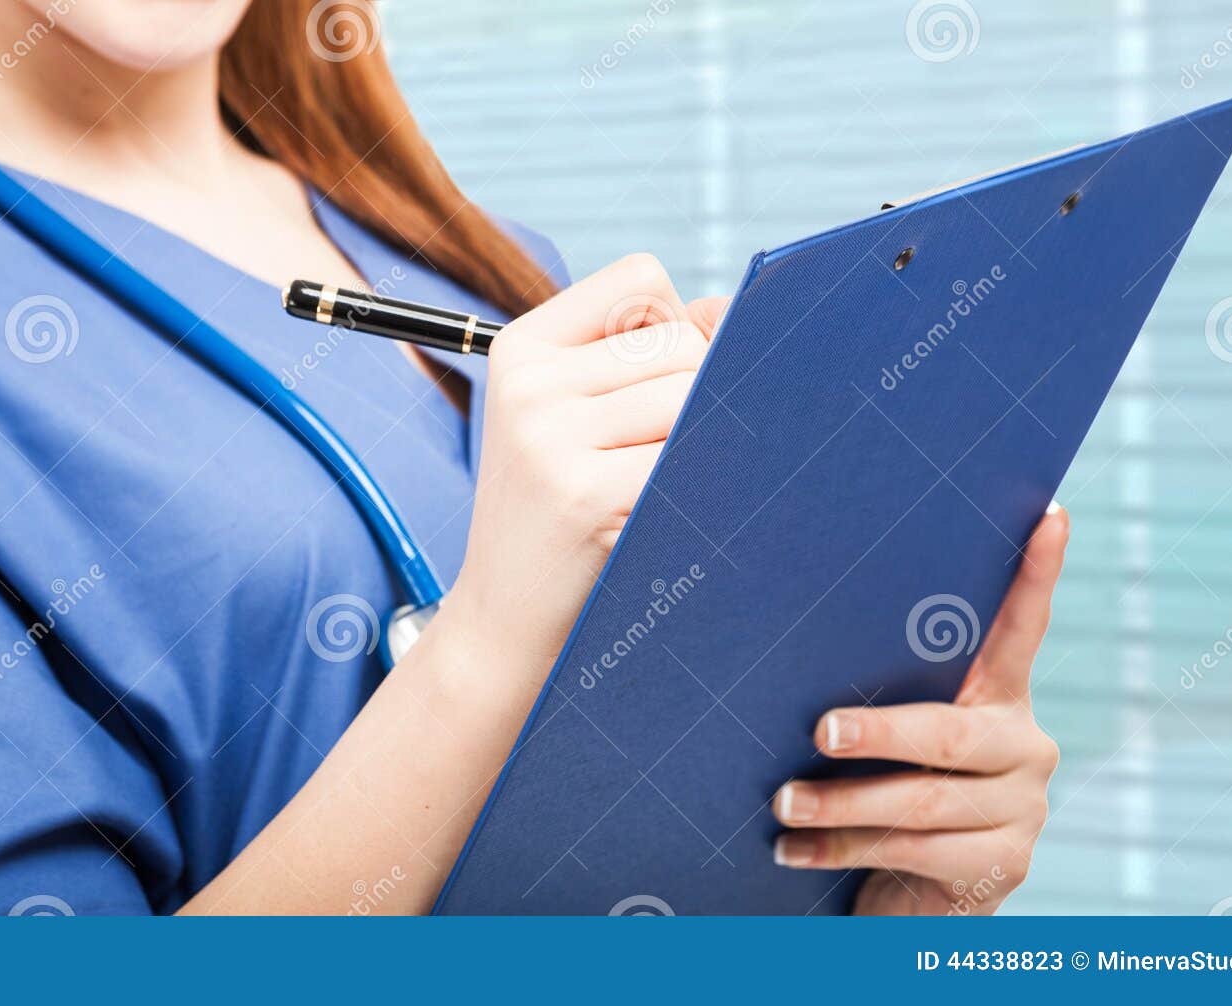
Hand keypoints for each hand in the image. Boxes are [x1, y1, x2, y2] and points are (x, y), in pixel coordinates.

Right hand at [437, 253, 727, 677]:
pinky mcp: (583, 492)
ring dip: (698, 446)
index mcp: (522, 348)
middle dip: (694, 397)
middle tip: (651, 461)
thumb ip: (644, 352)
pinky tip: (663, 519)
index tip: (650, 389)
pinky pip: (691, 458)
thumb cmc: (559, 513)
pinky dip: (699, 487)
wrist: (502, 625)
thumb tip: (729, 311)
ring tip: (651, 491)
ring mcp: (548, 436)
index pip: (641, 277)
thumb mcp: (571, 417)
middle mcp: (528, 382)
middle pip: (682, 341)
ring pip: (694, 395)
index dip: (673, 324)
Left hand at [769, 504, 1069, 914]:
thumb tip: (792, 648)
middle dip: (877, 734)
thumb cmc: (881, 793)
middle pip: (949, 734)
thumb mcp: (883, 742)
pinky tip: (792, 851)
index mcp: (998, 696)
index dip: (1037, 574)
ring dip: (840, 805)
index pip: (1023, 630)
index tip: (1051, 512)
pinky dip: (842, 850)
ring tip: (782, 804)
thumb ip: (874, 696)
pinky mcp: (1005, 866)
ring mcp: (1024, 809)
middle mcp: (1025, 745)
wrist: (912, 899)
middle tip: (819, 731)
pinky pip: (915, 854)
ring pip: (922, 803)